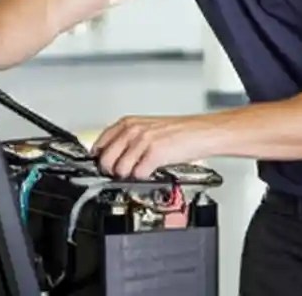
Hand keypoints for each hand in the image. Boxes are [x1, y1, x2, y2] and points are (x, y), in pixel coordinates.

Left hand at [91, 115, 217, 180]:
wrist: (202, 133)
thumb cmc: (179, 132)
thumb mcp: (147, 129)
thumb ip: (128, 139)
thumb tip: (112, 157)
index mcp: (128, 123)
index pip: (100, 144)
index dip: (99, 159)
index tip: (103, 167)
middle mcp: (133, 130)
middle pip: (105, 159)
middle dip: (111, 172)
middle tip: (121, 175)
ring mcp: (143, 141)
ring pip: (119, 170)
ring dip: (128, 177)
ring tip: (139, 173)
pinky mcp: (155, 153)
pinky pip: (138, 175)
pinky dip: (143, 178)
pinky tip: (150, 172)